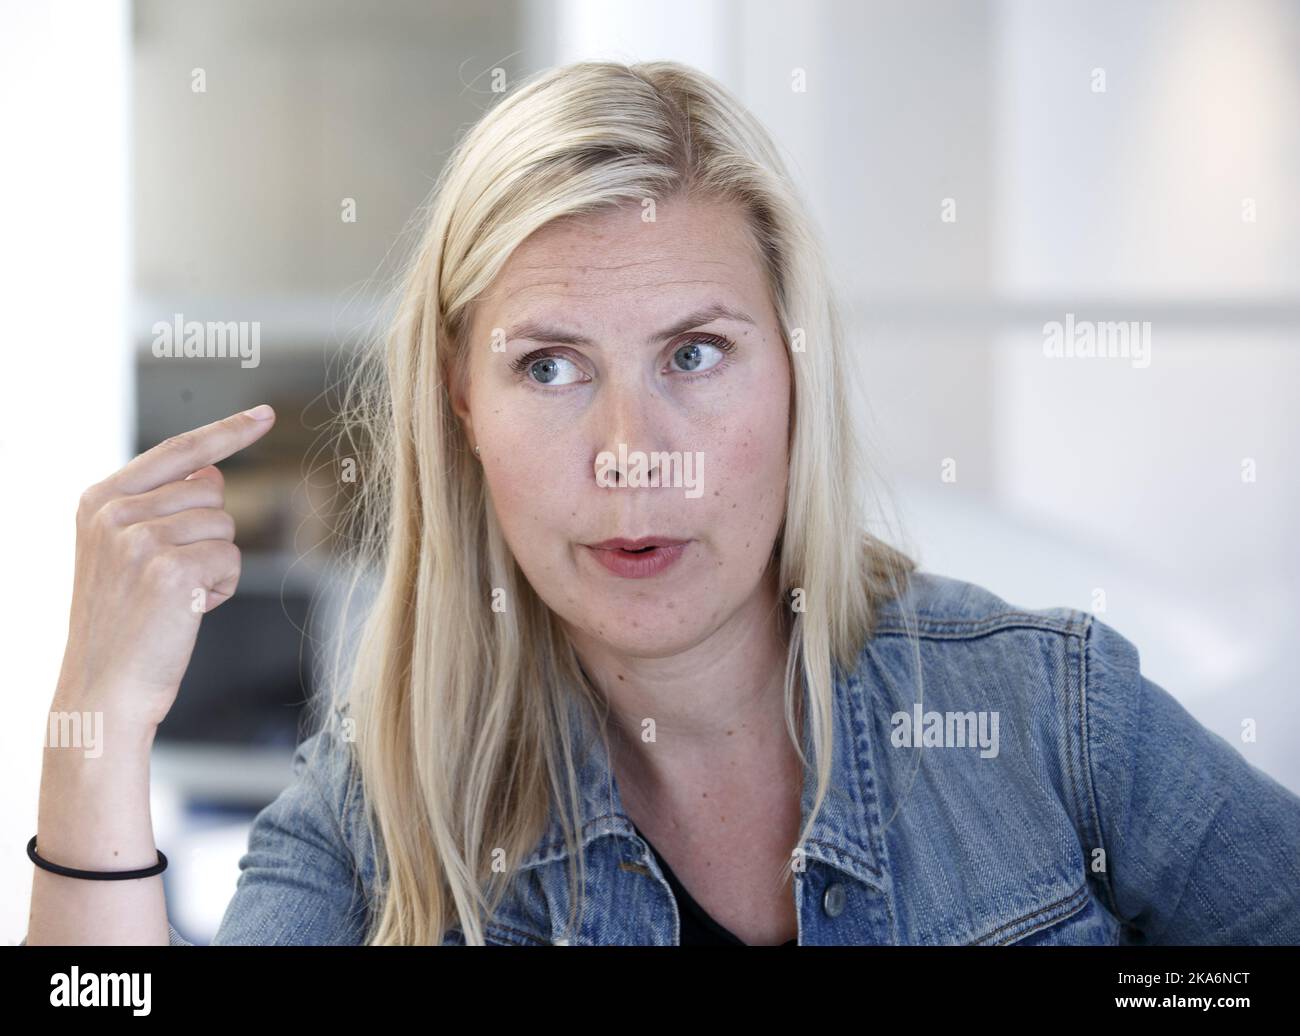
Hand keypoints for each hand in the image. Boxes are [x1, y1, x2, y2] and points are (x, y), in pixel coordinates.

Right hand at [54, 405, 276, 730]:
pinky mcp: (170, 570)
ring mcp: (140, 539)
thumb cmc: (125, 624)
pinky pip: (232, 559)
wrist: (103, 691)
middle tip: (170, 579)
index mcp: (100, 499)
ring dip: (215, 565)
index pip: (178, 450)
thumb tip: (213, 473)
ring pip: (225, 527)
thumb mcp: (126, 553)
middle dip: (208, 535)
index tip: (265, 414)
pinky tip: (187, 612)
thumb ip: (162, 507)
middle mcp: (114, 512)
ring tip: (174, 599)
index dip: (227, 431)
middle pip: (212, 493)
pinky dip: (222, 589)